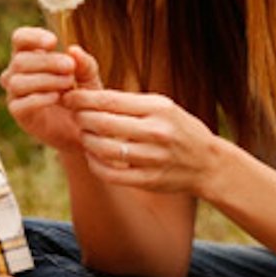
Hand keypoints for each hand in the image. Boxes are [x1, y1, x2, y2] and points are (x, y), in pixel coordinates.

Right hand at [0, 26, 103, 153]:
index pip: (20, 38)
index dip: (32, 37)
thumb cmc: (82, 96)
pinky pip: (20, 104)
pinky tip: (56, 97)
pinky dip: (38, 98)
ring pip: (17, 81)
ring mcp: (16, 94)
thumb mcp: (89, 78)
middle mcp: (17, 73)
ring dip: (44, 80)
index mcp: (30, 56)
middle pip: (20, 60)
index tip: (53, 42)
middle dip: (46, 62)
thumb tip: (73, 49)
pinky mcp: (19, 113)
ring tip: (68, 83)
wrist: (84, 127)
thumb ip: (85, 64)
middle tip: (70, 67)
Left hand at [64, 87, 221, 195]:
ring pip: (102, 149)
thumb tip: (90, 95)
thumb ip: (130, 102)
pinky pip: (110, 173)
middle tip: (75, 117)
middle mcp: (156, 132)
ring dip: (86, 141)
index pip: (110, 100)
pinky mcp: (148, 180)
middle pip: (102, 123)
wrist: (207, 163)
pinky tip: (93, 156)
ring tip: (84, 135)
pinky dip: (95, 164)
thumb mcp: (162, 107)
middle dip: (81, 118)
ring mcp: (152, 158)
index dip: (83, 98)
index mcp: (158, 109)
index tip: (68, 97)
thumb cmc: (178, 129)